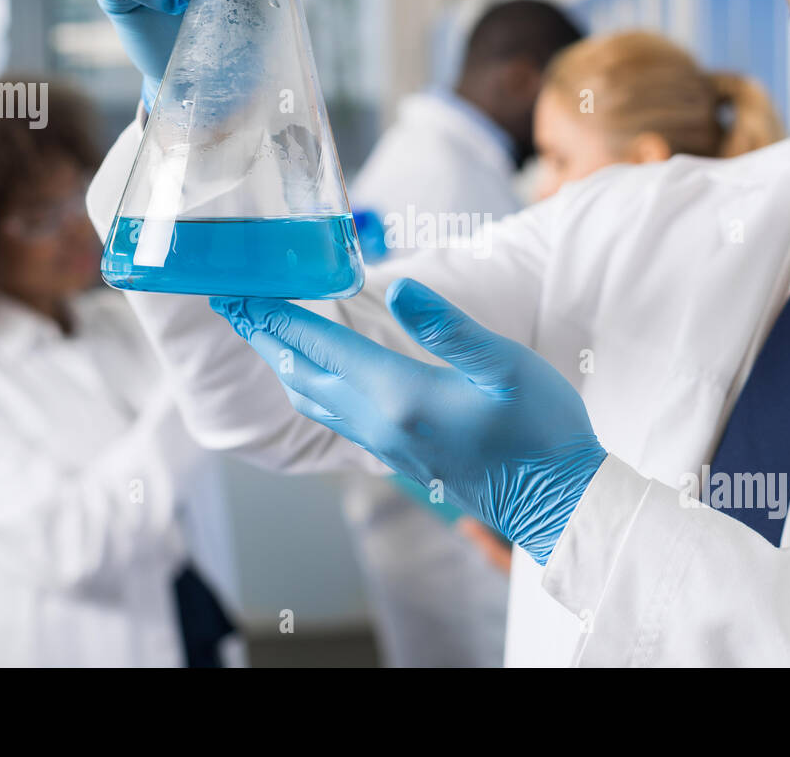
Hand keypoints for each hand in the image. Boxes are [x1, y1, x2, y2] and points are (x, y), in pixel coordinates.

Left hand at [212, 278, 607, 564]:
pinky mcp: (398, 457)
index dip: (275, 314)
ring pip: (314, 401)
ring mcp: (386, 446)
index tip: (238, 289)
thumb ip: (448, 327)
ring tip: (265, 334)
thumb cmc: (542, 430)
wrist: (557, 503)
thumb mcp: (505, 366)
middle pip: (302, 374)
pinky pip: (335, 420)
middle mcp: (380, 424)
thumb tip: (398, 287)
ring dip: (283, 364)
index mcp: (400, 395)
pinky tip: (317, 380)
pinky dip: (311, 389)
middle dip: (264, 336)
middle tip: (232, 303)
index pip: (319, 346)